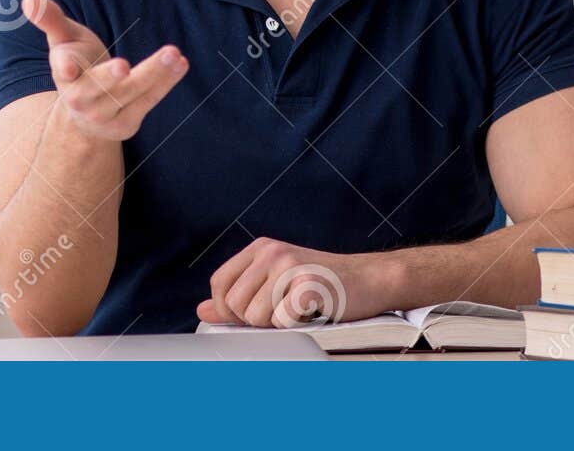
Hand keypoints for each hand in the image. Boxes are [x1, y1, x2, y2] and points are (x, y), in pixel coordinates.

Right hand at [23, 0, 188, 141]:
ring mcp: (106, 114)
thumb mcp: (63, 41)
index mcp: (64, 76)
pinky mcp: (127, 123)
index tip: (67, 66)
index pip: (62, 70)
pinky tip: (181, 64)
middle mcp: (82, 99)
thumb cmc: (76, 65)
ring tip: (174, 54)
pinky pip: (149, 100)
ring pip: (132, 93)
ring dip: (155, 73)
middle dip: (111, 77)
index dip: (65, 67)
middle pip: (100, 86)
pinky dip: (166, 83)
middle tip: (124, 65)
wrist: (86, 113)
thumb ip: (50, 19)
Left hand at [197, 238, 396, 327]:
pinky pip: (282, 321)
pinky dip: (295, 325)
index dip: (228, 309)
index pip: (219, 284)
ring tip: (298, 310)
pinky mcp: (308, 284)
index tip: (251, 316)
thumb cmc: (324, 285)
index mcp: (260, 248)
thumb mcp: (276, 283)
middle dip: (255, 320)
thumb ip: (240, 294)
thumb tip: (202, 309)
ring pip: (255, 317)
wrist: (371, 280)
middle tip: (283, 312)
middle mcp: (272, 252)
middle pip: (234, 304)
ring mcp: (290, 266)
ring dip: (276, 324)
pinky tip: (311, 312)